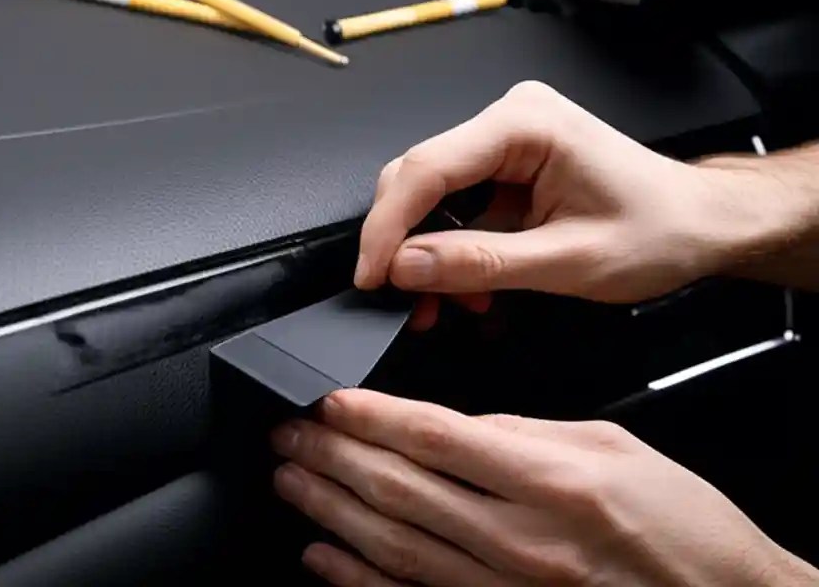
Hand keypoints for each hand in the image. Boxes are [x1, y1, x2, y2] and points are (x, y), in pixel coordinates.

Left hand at [271, 389, 816, 586]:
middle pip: (400, 489)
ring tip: (291, 481)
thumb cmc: (679, 526)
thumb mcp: (611, 447)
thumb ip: (526, 432)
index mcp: (550, 481)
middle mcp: (521, 541)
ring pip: (393, 545)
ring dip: (331, 511)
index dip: (369, 417)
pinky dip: (358, 579)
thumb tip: (452, 425)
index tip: (327, 401)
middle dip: (332, 457)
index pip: (434, 438)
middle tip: (290, 436)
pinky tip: (323, 556)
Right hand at [353, 81, 762, 326]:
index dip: (388, 226)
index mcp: (526, 124)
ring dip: (427, 255)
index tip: (370, 275)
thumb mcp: (568, 261)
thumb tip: (406, 266)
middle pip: (419, 178)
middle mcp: (510, 119)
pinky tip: (465, 290)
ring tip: (442, 306)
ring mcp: (506, 140)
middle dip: (403, 245)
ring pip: (431, 197)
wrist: (704, 225)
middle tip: (398, 299)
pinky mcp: (507, 165)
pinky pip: (456, 207)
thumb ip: (480, 263)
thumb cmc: (661, 230)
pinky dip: (451, 251)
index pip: (428, 168)